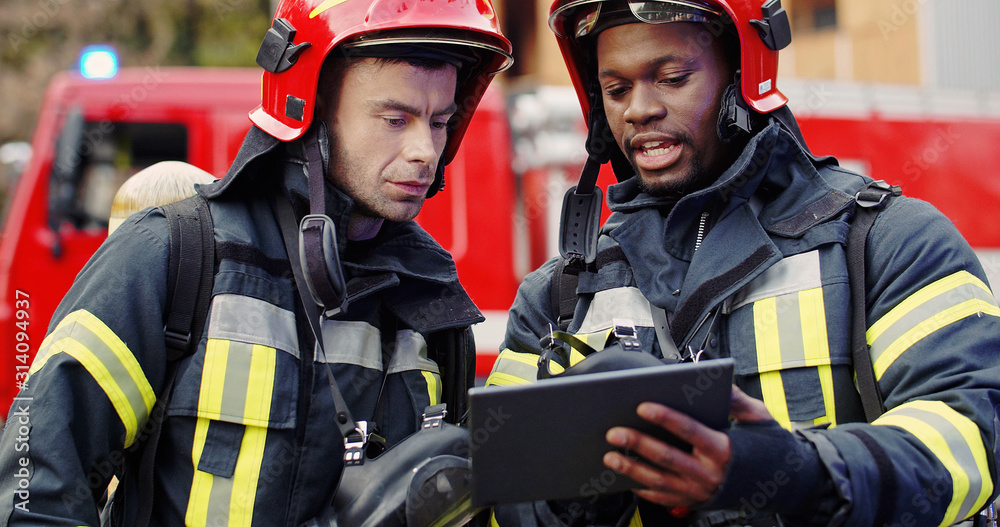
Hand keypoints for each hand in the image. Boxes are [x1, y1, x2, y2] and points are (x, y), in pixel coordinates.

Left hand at [603, 386, 771, 507]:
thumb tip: (718, 379)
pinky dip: (642, 490)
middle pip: (667, 457)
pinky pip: (663, 499)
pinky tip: (624, 479)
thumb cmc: (768, 449)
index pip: (689, 431)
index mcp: (725, 449)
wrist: (783, 487)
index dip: (665, 418)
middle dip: (638, 444)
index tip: (642, 406)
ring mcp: (700, 491)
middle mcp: (711, 474)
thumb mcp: (759, 418)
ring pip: (659, 481)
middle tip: (614, 431)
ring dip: (632, 469)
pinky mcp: (695, 502)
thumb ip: (736, 399)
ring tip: (610, 456)